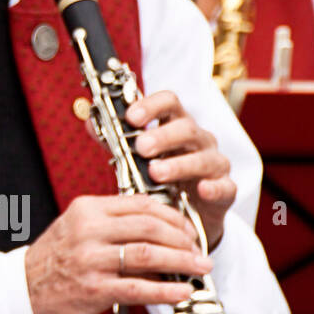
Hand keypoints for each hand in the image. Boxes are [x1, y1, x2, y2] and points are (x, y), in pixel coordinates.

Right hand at [24, 194, 211, 313]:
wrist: (23, 290)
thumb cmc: (54, 260)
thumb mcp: (77, 228)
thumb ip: (113, 224)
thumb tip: (161, 231)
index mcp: (86, 209)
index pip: (141, 204)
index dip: (173, 215)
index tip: (188, 228)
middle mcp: (88, 230)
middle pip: (150, 227)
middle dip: (184, 239)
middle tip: (198, 249)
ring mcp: (90, 259)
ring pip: (149, 254)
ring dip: (182, 262)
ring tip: (200, 268)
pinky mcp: (93, 288)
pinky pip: (138, 287)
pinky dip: (166, 290)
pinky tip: (182, 292)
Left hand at [126, 90, 234, 249]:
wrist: (185, 211)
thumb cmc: (159, 175)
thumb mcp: (134, 155)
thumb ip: (113, 138)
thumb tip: (88, 121)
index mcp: (175, 124)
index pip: (169, 102)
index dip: (151, 105)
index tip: (131, 116)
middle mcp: (198, 140)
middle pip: (186, 127)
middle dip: (162, 136)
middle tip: (141, 147)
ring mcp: (214, 163)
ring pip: (203, 157)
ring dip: (179, 164)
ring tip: (155, 172)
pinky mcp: (225, 189)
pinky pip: (225, 186)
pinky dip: (214, 187)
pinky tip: (201, 190)